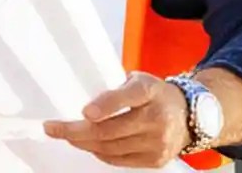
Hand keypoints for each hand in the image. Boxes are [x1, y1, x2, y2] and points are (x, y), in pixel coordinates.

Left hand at [43, 71, 190, 168]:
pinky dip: (99, 152)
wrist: (188, 116)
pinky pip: (118, 159)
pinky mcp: (155, 160)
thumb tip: (83, 107)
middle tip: (53, 128)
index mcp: (149, 91)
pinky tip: (88, 144)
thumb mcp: (138, 81)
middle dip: (76, 131)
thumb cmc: (154, 95)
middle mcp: (156, 118)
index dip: (106, 105)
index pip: (128, 97)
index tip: (84, 112)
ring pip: (110, 148)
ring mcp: (156, 142)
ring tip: (66, 136)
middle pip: (110, 130)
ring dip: (83, 143)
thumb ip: (115, 91)